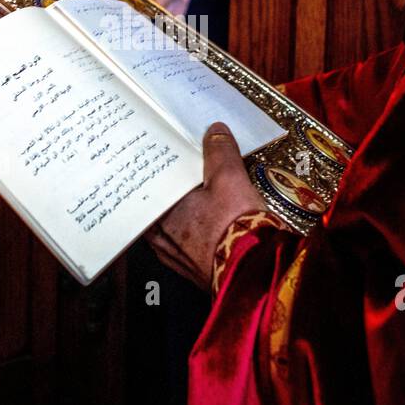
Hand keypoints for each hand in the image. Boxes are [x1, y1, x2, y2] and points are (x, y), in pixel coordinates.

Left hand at [146, 122, 266, 289]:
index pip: (150, 184)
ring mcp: (174, 256)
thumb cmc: (235, 227)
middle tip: (179, 170)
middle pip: (159, 205)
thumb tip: (215, 132)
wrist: (255, 272)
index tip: (162, 154)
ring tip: (197, 193)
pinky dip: (193, 229)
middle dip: (170, 188)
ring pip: (170, 225)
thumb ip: (219, 152)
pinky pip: (185, 242)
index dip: (157, 167)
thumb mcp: (230, 178)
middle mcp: (159, 238)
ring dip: (181, 210)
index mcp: (159, 214)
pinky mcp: (192, 269)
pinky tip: (208, 221)